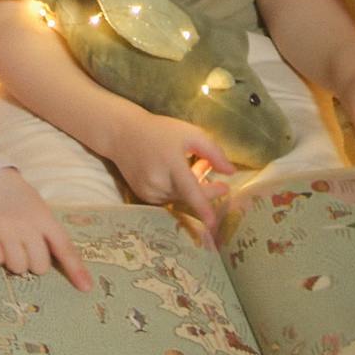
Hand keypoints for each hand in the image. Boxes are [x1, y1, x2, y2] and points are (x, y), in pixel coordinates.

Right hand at [0, 167, 93, 289]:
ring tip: (8, 243)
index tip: (86, 287)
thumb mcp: (38, 209)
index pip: (64, 247)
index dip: (75, 269)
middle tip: (24, 248)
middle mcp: (26, 225)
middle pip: (39, 266)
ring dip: (13, 261)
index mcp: (44, 218)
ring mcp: (5, 230)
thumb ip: (48, 233)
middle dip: (33, 262)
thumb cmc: (17, 199)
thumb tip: (58, 263)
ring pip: (17, 267)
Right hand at [108, 107, 234, 218]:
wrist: (123, 134)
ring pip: (180, 198)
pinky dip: (177, 191)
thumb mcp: (190, 133)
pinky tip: (176, 175)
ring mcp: (149, 191)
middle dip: (207, 192)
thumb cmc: (160, 131)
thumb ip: (213, 152)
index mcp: (171, 163)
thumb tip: (231, 172)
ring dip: (191, 189)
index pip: (189, 190)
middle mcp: (158, 181)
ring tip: (192, 169)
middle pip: (189, 196)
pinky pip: (168, 199)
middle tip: (222, 187)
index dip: (202, 207)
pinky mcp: (144, 196)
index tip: (213, 223)